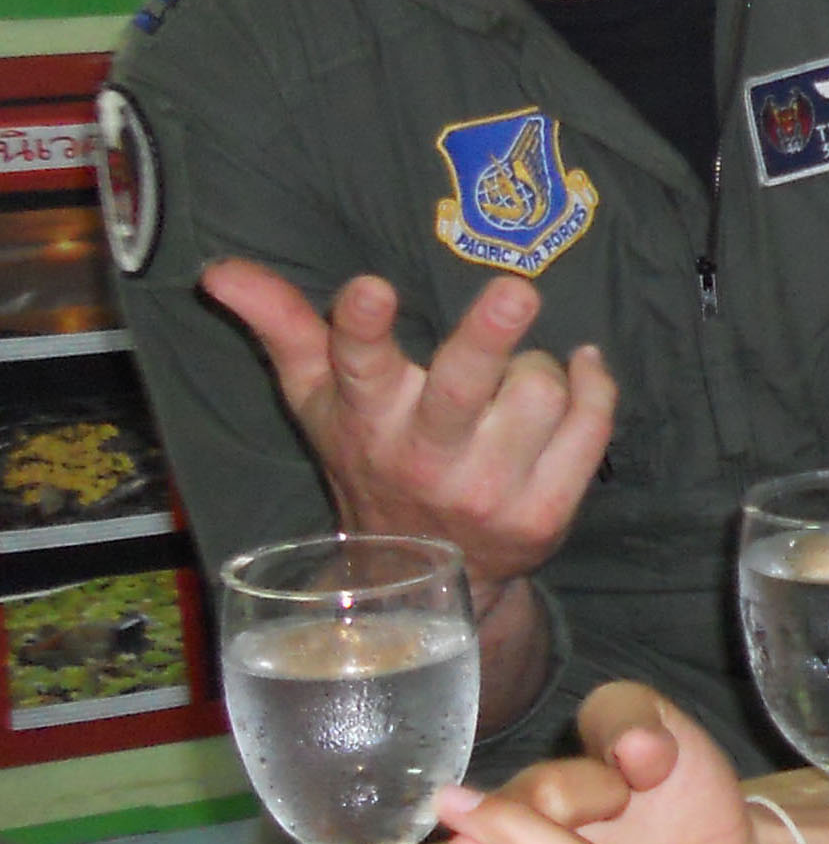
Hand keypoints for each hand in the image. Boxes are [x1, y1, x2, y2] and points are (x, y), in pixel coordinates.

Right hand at [200, 259, 614, 600]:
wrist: (418, 574)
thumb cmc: (369, 456)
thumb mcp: (318, 397)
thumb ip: (281, 326)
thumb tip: (219, 269)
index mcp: (367, 417)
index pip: (357, 365)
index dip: (361, 326)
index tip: (370, 287)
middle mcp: (425, 457)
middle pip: (463, 386)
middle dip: (488, 336)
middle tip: (516, 290)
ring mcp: (488, 490)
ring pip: (539, 392)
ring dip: (540, 365)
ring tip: (520, 374)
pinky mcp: (545, 514)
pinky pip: (590, 427)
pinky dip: (595, 387)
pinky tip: (582, 369)